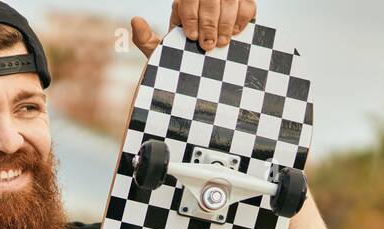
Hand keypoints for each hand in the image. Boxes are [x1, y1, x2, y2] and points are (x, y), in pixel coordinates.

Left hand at [132, 0, 257, 57]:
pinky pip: (248, 5)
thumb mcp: (159, 50)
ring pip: (230, 0)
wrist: (198, 67)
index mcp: (183, 2)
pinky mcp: (243, 4)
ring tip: (222, 42)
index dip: (192, 18)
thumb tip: (135, 20)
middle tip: (208, 44)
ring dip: (226, 22)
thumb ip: (144, 38)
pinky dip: (242, 19)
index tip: (193, 37)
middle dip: (209, 23)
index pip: (188, 1)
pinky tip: (234, 33)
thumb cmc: (179, 55)